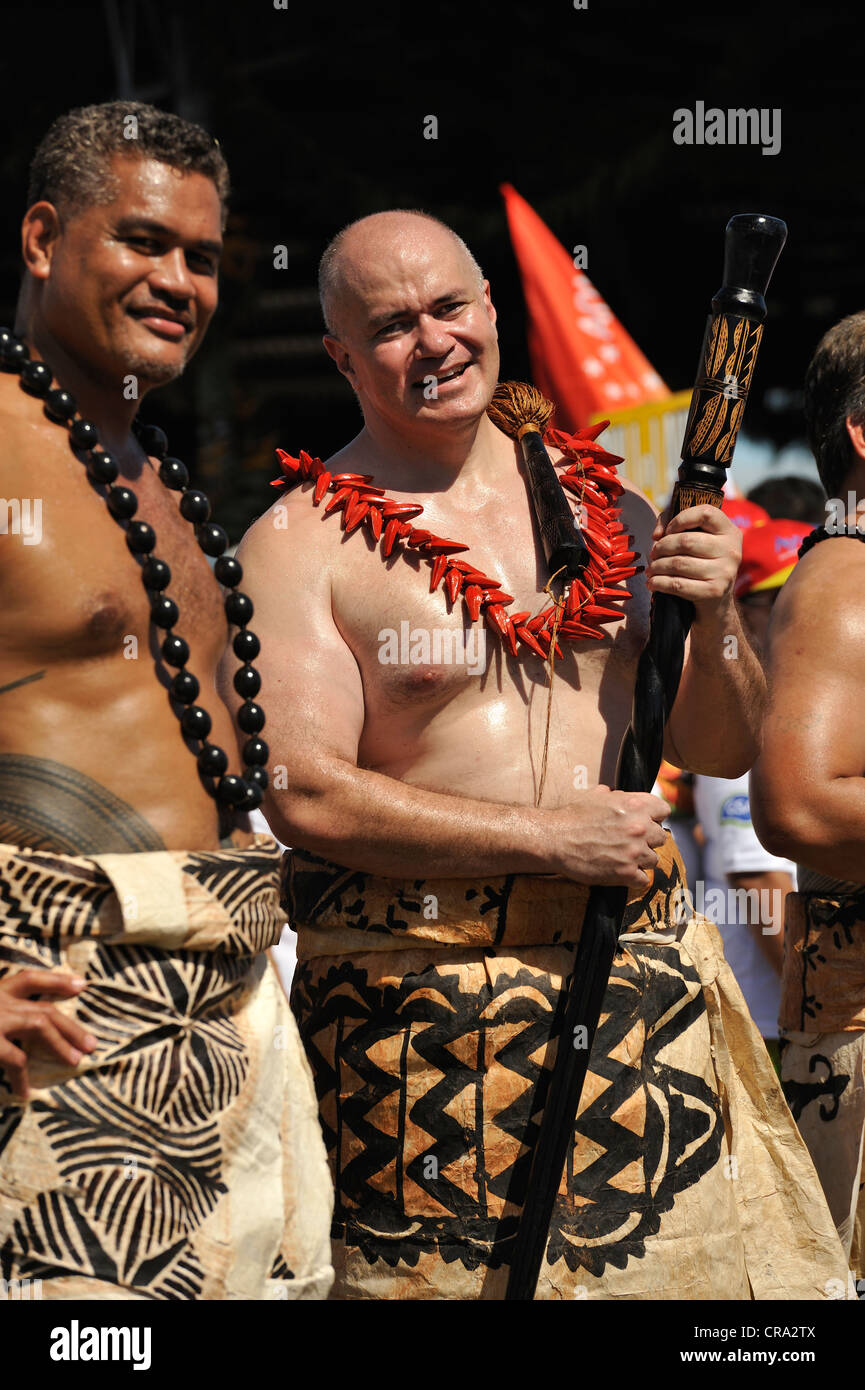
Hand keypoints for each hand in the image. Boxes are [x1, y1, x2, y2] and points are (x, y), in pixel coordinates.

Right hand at [0, 970, 96, 1100]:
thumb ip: (0, 1013)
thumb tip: (24, 1027)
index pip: (30, 979)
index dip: (56, 981)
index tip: (82, 985)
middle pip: (43, 1008)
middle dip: (70, 1026)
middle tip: (92, 1044)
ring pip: (39, 1024)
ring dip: (61, 1043)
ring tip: (76, 1061)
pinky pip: (15, 1059)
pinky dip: (22, 1077)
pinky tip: (25, 1093)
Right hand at [545, 785, 670, 887]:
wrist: (555, 839)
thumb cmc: (572, 816)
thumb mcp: (595, 796)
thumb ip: (615, 795)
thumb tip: (618, 793)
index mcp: (635, 805)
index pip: (664, 811)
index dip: (653, 817)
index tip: (645, 822)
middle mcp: (639, 828)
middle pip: (661, 837)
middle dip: (647, 840)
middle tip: (630, 842)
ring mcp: (634, 852)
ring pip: (653, 859)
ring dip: (640, 860)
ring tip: (623, 858)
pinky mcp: (626, 873)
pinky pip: (643, 879)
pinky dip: (633, 877)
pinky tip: (620, 872)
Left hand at [646, 504, 740, 619]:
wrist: (717, 602)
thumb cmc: (701, 563)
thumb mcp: (696, 540)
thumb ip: (674, 525)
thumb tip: (657, 535)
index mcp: (729, 531)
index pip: (705, 513)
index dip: (681, 519)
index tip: (668, 531)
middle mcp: (731, 550)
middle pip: (686, 541)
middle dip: (662, 547)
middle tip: (653, 553)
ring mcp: (725, 572)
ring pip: (679, 563)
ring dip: (657, 566)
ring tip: (651, 569)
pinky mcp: (714, 591)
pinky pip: (678, 584)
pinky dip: (659, 583)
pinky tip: (652, 583)